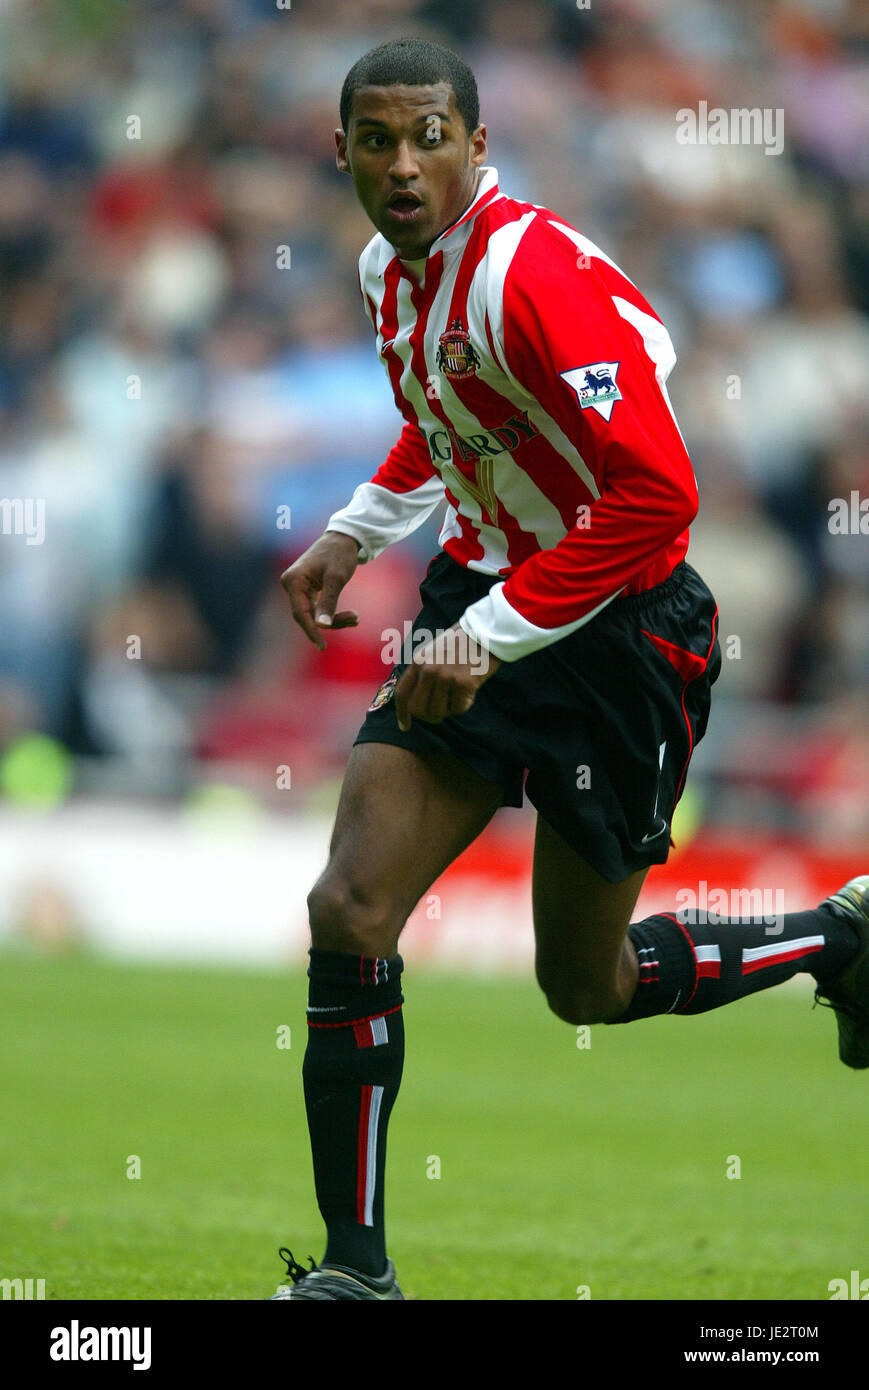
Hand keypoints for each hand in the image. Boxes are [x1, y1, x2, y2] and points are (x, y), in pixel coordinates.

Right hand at [280, 530, 360, 651]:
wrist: (343, 537)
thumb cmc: (339, 554)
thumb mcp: (337, 578)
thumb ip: (329, 603)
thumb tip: (322, 627)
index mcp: (294, 580)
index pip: (300, 613)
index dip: (312, 631)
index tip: (323, 647)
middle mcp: (291, 584)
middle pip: (307, 615)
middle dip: (330, 622)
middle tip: (355, 619)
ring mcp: (297, 587)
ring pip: (313, 613)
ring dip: (334, 618)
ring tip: (355, 617)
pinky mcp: (305, 589)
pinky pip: (316, 607)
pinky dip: (332, 612)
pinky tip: (350, 616)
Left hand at [393, 622, 500, 730]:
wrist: (486, 631)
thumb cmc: (462, 643)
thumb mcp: (433, 651)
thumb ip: (423, 672)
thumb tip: (417, 702)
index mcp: (419, 661)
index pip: (402, 693)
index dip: (402, 713)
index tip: (404, 726)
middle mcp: (429, 670)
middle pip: (418, 709)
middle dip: (428, 717)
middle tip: (438, 715)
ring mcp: (445, 677)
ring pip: (438, 712)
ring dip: (448, 710)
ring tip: (457, 695)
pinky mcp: (463, 683)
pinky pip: (458, 708)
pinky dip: (464, 704)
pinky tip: (470, 690)